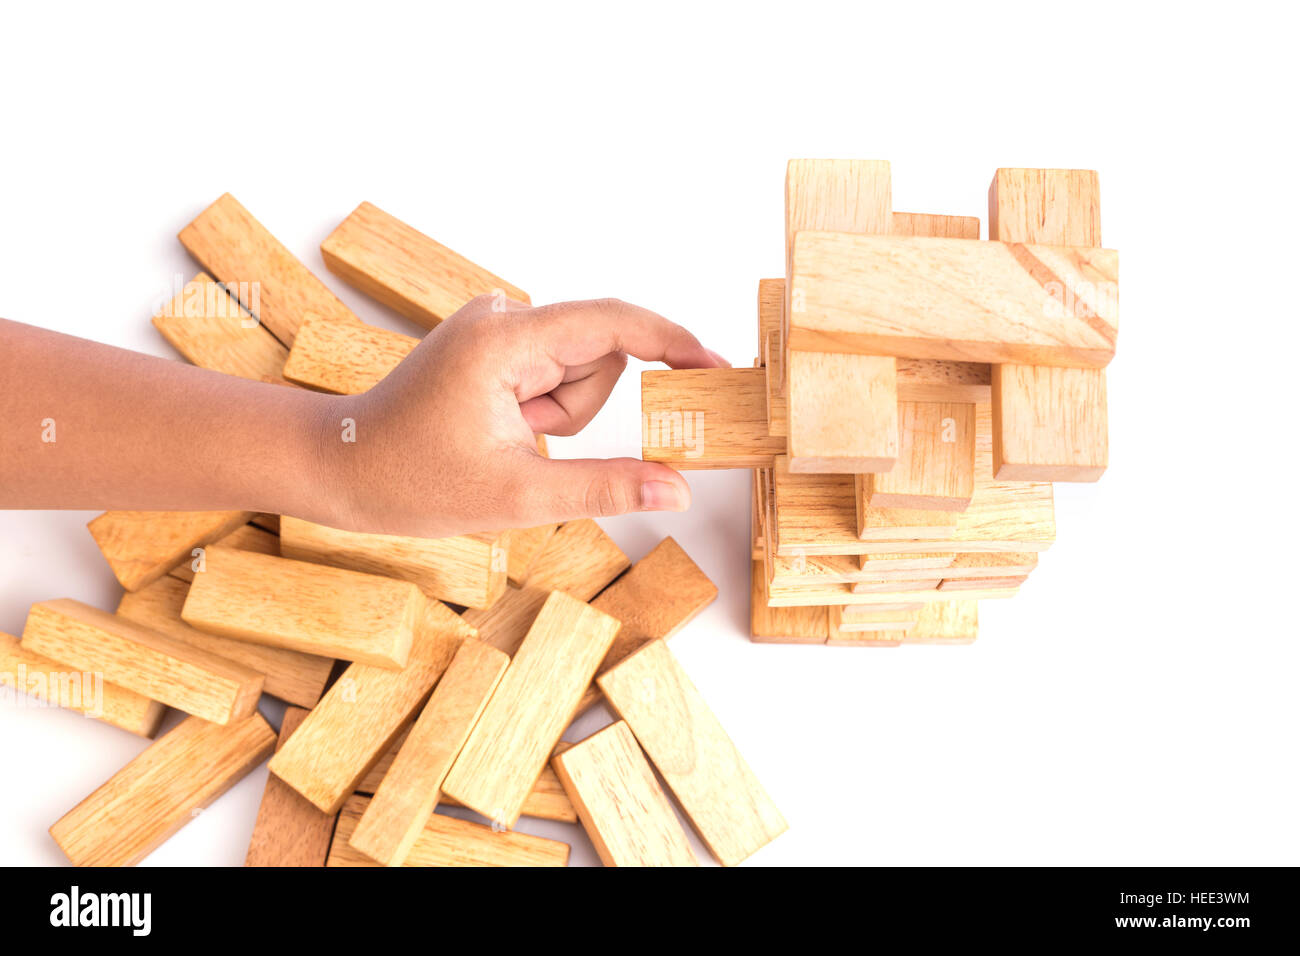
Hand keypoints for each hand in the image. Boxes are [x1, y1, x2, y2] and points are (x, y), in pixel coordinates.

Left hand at [319, 296, 728, 536]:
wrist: (338, 469)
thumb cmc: (409, 480)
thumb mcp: (518, 496)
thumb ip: (607, 487)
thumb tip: (678, 487)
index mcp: (505, 340)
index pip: (615, 322)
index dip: (674, 341)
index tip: (718, 367)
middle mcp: (501, 317)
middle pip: (598, 353)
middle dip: (578, 412)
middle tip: (528, 445)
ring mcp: (495, 327)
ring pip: (578, 368)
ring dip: (559, 416)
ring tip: (507, 442)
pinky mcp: (492, 344)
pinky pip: (551, 373)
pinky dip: (543, 411)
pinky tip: (501, 431)